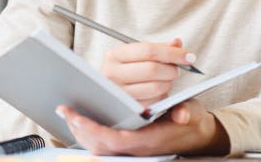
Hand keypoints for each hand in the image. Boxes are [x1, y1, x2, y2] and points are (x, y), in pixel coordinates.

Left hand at [55, 98, 229, 156]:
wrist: (195, 134)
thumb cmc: (190, 120)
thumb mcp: (192, 113)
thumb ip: (186, 113)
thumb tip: (182, 115)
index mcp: (149, 141)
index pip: (115, 141)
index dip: (94, 130)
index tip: (77, 117)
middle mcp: (136, 148)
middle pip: (100, 147)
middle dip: (80, 130)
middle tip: (64, 111)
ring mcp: (130, 149)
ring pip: (98, 147)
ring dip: (81, 132)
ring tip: (67, 113)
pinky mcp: (126, 145)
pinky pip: (101, 144)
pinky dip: (88, 133)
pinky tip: (78, 120)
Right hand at [100, 38, 195, 106]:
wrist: (109, 94)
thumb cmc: (127, 70)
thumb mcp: (138, 55)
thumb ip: (159, 48)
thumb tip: (178, 43)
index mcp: (114, 55)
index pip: (148, 50)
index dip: (172, 53)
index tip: (189, 56)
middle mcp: (112, 73)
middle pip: (152, 69)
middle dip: (171, 69)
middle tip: (176, 69)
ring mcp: (118, 93)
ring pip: (156, 86)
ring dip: (168, 83)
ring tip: (166, 79)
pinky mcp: (127, 109)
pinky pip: (154, 102)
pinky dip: (162, 96)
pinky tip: (158, 91)